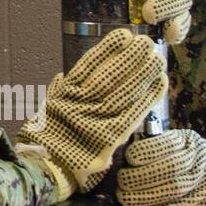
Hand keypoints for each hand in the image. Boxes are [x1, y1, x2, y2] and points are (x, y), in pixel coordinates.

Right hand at [16, 29, 167, 192]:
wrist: (46, 170)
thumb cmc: (45, 140)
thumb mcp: (46, 110)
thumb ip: (57, 93)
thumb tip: (64, 77)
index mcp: (65, 95)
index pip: (89, 67)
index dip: (107, 50)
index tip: (123, 36)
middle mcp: (81, 105)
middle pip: (110, 77)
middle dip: (130, 58)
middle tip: (146, 43)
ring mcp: (97, 121)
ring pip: (124, 92)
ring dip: (143, 74)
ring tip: (157, 58)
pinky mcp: (112, 137)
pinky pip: (134, 113)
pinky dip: (148, 97)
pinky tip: (160, 82)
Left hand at [116, 129, 205, 205]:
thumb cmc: (194, 161)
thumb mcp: (181, 146)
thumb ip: (158, 148)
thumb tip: (122, 155)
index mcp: (188, 142)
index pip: (168, 144)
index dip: (146, 151)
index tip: (129, 158)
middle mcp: (199, 160)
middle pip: (169, 169)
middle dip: (140, 177)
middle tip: (121, 183)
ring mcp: (203, 183)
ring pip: (172, 190)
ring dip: (143, 197)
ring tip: (125, 199)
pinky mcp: (202, 204)